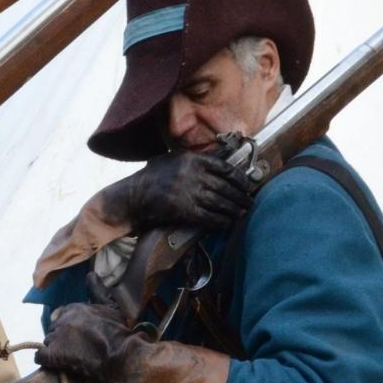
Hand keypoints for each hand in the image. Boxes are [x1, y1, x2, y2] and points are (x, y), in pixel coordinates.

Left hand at [36, 302, 148, 382]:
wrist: (122, 355)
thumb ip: (98, 291)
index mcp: (75, 308)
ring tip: (71, 357)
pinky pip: (40, 356)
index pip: (62, 314)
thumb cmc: (120, 332)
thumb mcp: (111, 307)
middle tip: (76, 347)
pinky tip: (55, 363)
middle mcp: (63, 319)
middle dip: (62, 336)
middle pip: (54, 328)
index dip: (70, 326)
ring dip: (56, 348)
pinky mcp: (54, 354)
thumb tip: (90, 274)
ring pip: (48, 341)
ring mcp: (57, 337)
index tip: (80, 335)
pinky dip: (46, 359)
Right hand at [101, 153, 252, 231]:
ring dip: (233, 209)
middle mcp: (192, 174)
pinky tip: (227, 222)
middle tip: (250, 202)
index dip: (239, 177)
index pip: (224, 167)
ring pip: (219, 202)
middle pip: (225, 187)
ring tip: (241, 213)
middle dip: (240, 196)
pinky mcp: (184, 210)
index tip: (247, 184)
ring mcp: (188, 192)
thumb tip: (219, 159)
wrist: (132, 195)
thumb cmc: (151, 177)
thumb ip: (194, 159)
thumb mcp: (172, 159)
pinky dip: (220, 221)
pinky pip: (208, 216)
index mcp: (191, 159)